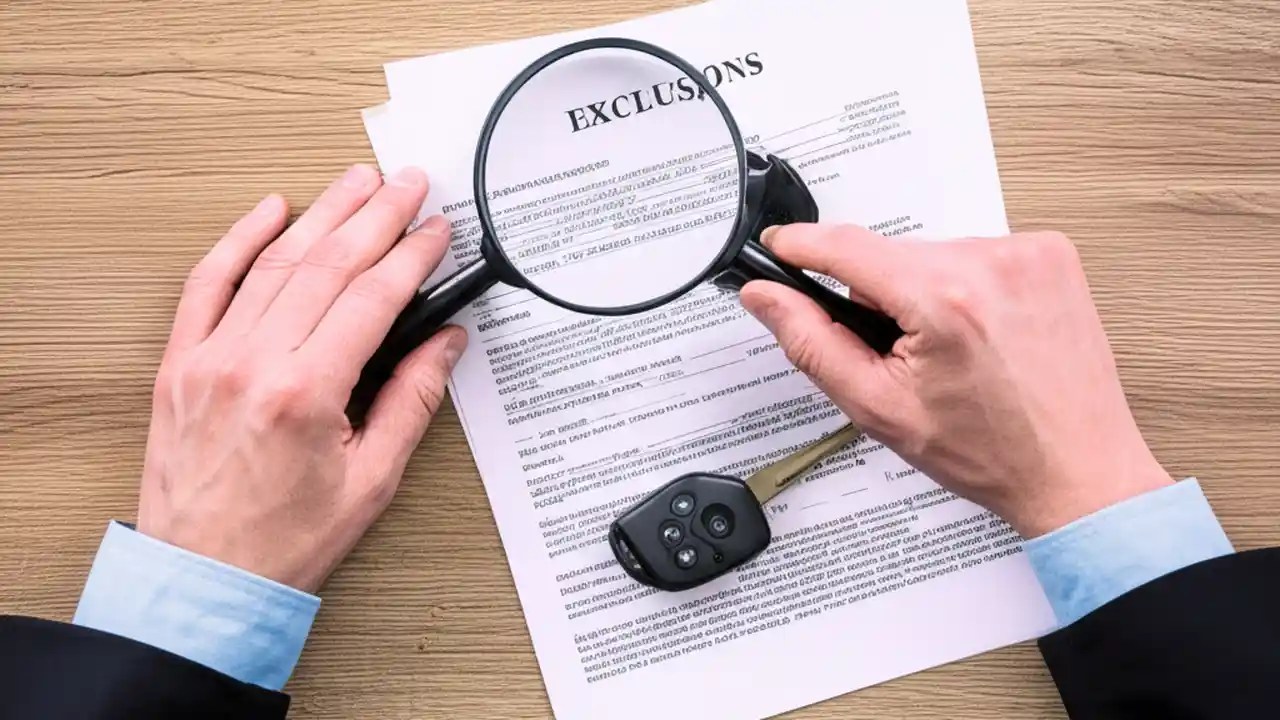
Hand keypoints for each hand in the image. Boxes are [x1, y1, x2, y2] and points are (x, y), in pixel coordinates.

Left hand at [137, 164, 465, 592]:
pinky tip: (268, 210)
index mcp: (306, 394)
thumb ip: (412, 400)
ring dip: (321, 215)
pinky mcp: (180, 364)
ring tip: (356, 183)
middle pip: (327, 265)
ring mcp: (210, 358)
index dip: (412, 255)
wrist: (203, 579)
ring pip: (273, 263)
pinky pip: (207, 284)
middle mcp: (253, 364)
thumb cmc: (286, 541)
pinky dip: (237, 241)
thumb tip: (446, 342)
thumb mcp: (372, 480)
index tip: (437, 232)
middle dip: (376, 216)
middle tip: (409, 184)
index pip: (372, 298)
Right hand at [740, 224, 1171, 537]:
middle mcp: (992, 263)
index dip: (800, 246)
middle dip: (879, 296)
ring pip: (934, 254)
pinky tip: (982, 335)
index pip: (846, 247)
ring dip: (924, 291)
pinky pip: (978, 254)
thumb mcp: (879, 408)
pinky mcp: (1052, 254)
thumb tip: (768, 297)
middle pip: (891, 255)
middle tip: (897, 354)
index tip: (776, 247)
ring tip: (949, 353)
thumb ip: (812, 343)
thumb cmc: (992, 453)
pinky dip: (965, 286)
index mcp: (945, 301)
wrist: (1079, 471)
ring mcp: (1030, 253)